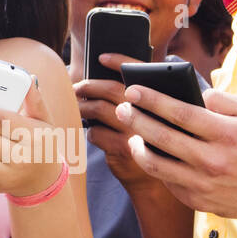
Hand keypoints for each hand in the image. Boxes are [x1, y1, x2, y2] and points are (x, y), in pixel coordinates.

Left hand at [75, 53, 153, 190]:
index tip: (102, 57)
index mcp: (159, 100)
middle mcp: (150, 114)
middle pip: (112, 89)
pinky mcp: (123, 150)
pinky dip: (90, 131)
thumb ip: (136, 100)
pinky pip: (96, 133)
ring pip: (99, 110)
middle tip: (77, 88)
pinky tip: (93, 132)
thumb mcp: (151, 119)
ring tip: (78, 108)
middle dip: (90, 85)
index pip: (140, 71)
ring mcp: (136, 132)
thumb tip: (99, 80)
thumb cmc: (147, 143)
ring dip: (84, 107)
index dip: (121, 60)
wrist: (153, 180)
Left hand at [117, 86, 236, 221]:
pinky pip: (165, 180)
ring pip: (156, 164)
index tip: (133, 90)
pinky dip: (154, 166)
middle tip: (122, 109)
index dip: (153, 100)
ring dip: (137, 147)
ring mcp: (201, 182)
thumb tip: (197, 95)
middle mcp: (211, 159)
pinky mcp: (194, 199)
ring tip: (131, 134)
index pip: (181, 113)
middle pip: (162, 137)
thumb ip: (225, 101)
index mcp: (225, 134)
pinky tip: (148, 154)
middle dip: (136, 119)